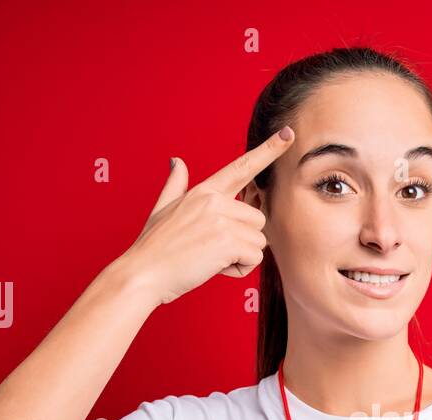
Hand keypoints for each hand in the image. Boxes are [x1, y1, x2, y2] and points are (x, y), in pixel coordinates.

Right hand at [118, 126, 294, 306]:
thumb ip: (175, 184)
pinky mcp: (226, 241)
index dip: (268, 150)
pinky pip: (254, 258)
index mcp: (204, 191)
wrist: (143, 273)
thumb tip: (176, 161)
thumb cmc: (153, 247)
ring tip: (211, 259)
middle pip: (258, 219)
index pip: (241, 167)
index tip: (288, 133)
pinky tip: (215, 268)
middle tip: (212, 251)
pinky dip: (239, 270)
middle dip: (243, 240)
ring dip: (241, 257)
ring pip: (259, 241)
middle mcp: (215, 200)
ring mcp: (221, 219)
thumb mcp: (162, 208)